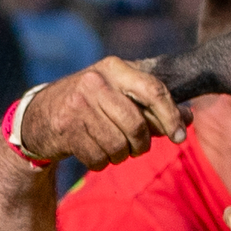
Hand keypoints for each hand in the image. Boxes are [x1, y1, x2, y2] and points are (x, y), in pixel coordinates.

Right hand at [17, 56, 183, 168]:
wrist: (42, 115)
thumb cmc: (93, 104)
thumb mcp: (121, 94)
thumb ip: (154, 105)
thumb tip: (189, 118)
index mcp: (115, 68)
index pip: (153, 90)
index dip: (170, 116)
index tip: (180, 136)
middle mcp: (95, 82)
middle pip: (136, 125)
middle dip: (142, 144)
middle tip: (138, 148)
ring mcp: (78, 105)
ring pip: (118, 145)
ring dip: (121, 156)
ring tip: (113, 148)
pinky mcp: (65, 129)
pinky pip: (99, 159)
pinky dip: (102, 163)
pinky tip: (94, 151)